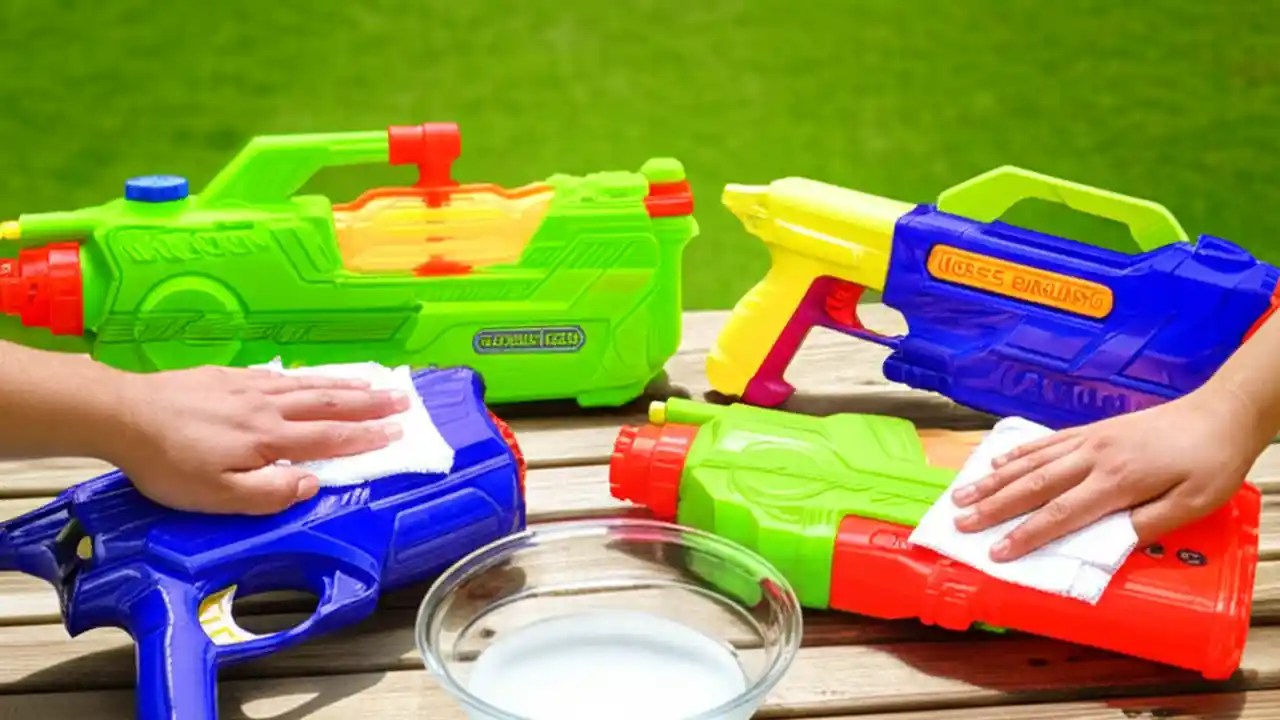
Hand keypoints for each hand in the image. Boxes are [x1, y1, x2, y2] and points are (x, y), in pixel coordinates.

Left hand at [109, 366, 408, 514]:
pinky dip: (310, 376)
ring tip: (375, 385)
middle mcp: (268, 408)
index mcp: (270, 439)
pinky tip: (315, 377)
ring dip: (348, 386)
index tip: (398, 433)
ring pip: (310, 385)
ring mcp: (250, 388)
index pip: (330, 439)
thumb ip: (268, 493)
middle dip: (370, 404)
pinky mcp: (229, 377)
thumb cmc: (169, 462)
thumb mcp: (217, 496)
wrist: (124, 414)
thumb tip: (311, 485)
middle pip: (330, 404)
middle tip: (403, 399)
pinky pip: (283, 375)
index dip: (366, 438)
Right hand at [950, 391, 1263, 561]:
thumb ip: (1146, 523)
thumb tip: (1106, 542)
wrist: (1220, 413)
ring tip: (962, 493)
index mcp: (1117, 480)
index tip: (996, 552)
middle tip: (959, 522)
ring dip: (994, 480)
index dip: (1025, 535)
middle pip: (1033, 485)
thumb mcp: (1192, 504)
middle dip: (993, 506)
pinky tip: (997, 462)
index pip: (1060, 514)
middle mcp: (1094, 457)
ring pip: (1031, 461)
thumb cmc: (1210, 461)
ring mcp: (1089, 440)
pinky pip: (1045, 442)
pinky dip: (1016, 454)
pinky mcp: (1092, 431)